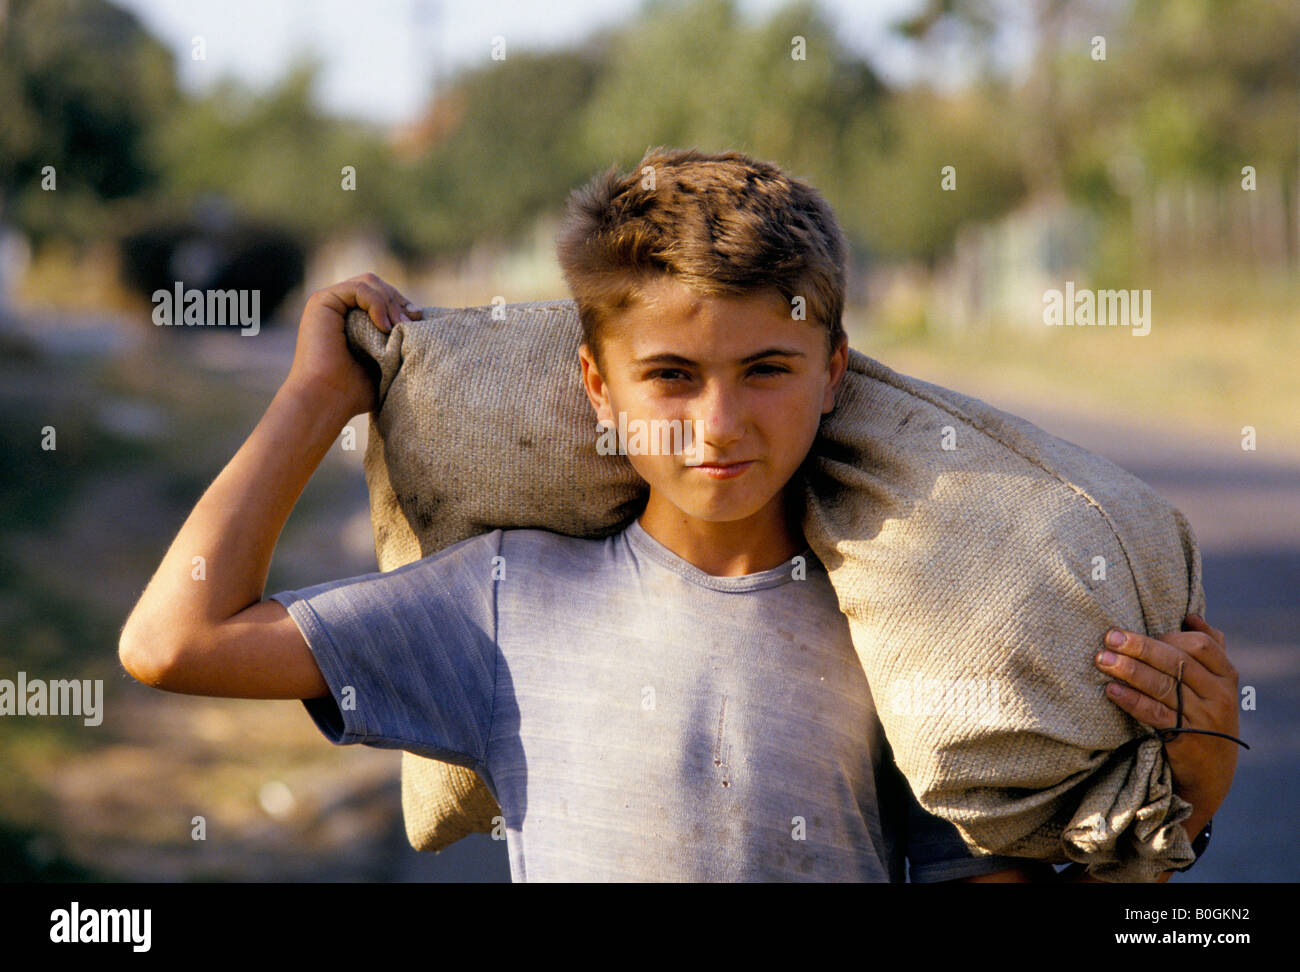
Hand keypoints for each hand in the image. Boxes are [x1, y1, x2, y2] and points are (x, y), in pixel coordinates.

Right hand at [284, 272, 420, 416]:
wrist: (328, 400)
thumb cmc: (356, 391)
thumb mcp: (386, 361)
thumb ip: (398, 340)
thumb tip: (422, 318)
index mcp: (351, 318)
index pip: (383, 296)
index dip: (403, 304)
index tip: (419, 321)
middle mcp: (339, 307)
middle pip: (379, 285)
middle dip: (399, 301)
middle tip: (411, 323)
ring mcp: (329, 303)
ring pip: (370, 283)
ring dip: (390, 302)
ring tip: (397, 326)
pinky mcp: (322, 302)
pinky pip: (359, 288)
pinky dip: (377, 302)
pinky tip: (384, 326)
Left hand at [1095, 614, 1240, 822]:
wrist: (1212, 774)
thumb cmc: (1204, 716)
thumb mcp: (1215, 685)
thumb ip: (1208, 649)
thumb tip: (1190, 615)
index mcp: (1226, 675)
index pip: (1200, 645)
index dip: (1166, 637)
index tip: (1135, 635)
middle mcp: (1220, 695)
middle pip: (1178, 662)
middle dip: (1140, 647)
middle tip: (1110, 637)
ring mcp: (1205, 719)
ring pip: (1165, 687)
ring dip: (1129, 671)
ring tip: (1102, 660)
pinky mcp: (1186, 739)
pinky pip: (1156, 714)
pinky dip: (1132, 700)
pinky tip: (1111, 691)